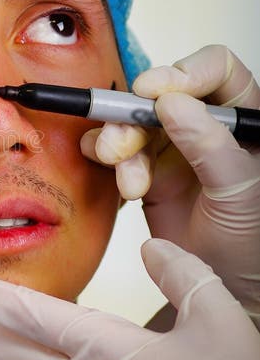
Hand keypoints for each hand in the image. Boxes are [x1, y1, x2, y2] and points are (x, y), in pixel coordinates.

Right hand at [80, 46, 259, 324]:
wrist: (228, 288)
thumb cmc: (253, 240)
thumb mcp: (240, 187)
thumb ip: (208, 143)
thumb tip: (171, 102)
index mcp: (243, 117)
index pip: (216, 71)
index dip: (184, 73)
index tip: (155, 92)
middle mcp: (207, 125)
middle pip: (163, 95)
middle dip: (136, 115)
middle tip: (122, 140)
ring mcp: (175, 149)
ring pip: (134, 123)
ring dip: (119, 144)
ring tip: (126, 177)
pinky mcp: (148, 173)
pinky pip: (118, 155)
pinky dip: (112, 167)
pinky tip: (128, 189)